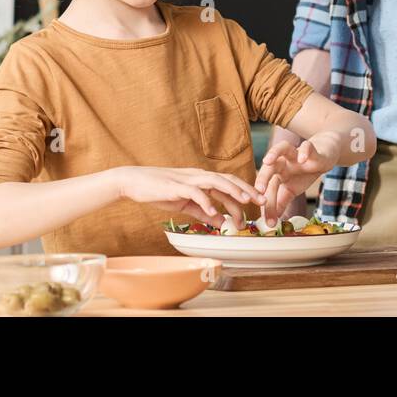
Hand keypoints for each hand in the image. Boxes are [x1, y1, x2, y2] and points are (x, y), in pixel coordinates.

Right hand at [115, 166, 263, 225]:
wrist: (134, 182)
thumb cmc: (160, 191)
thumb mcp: (185, 203)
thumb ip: (202, 211)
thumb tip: (219, 220)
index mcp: (202, 179)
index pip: (229, 183)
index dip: (245, 191)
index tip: (259, 202)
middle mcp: (198, 176)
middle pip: (228, 180)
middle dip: (247, 190)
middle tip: (262, 201)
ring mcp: (188, 180)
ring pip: (216, 182)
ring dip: (232, 192)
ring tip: (246, 202)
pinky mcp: (177, 187)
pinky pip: (195, 193)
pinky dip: (206, 202)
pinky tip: (214, 213)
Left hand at [254, 135, 340, 223]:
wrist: (323, 155)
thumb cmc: (304, 173)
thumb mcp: (292, 190)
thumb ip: (281, 202)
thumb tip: (272, 221)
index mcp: (277, 174)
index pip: (270, 190)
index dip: (269, 206)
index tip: (269, 222)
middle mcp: (283, 162)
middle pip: (269, 167)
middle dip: (262, 178)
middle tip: (259, 191)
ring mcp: (295, 154)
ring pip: (282, 148)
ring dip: (273, 153)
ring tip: (267, 161)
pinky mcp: (311, 148)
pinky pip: (306, 147)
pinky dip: (304, 152)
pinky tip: (302, 159)